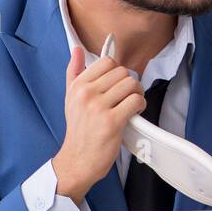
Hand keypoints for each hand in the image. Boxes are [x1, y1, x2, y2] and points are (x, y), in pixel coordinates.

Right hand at [52, 47, 145, 201]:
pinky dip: (140, 106)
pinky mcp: (112, 122)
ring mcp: (99, 107)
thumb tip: (77, 50)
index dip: (118, 73)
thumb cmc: (78, 130)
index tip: (117, 86)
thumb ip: (74, 73)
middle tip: (127, 98)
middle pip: (123, 72)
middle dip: (130, 84)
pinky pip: (136, 101)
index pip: (108, 62)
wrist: (77, 160)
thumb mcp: (70, 99)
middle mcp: (86, 93)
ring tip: (131, 106)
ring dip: (138, 94)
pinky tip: (134, 114)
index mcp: (78, 85)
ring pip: (132, 85)